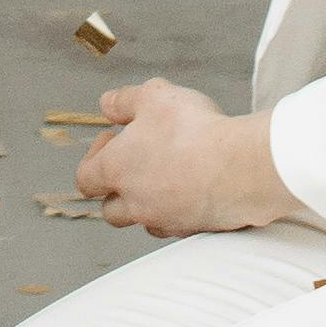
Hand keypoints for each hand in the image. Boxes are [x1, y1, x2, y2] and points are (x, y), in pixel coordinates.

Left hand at [74, 78, 304, 238]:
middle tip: (138, 162)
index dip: (94, 157)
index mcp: (116, 170)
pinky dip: (180, 210)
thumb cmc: (193, 131)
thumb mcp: (153, 96)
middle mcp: (136, 203)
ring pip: (145, 221)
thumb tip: (106, 104)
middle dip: (118, 189)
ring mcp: (165, 221)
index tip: (115, 137)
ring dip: (149, 202)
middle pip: (110, 210)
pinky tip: (196, 187)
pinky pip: (178, 226)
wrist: (241, 167)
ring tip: (169, 174)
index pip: (85, 179)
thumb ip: (124, 100)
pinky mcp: (193, 230)